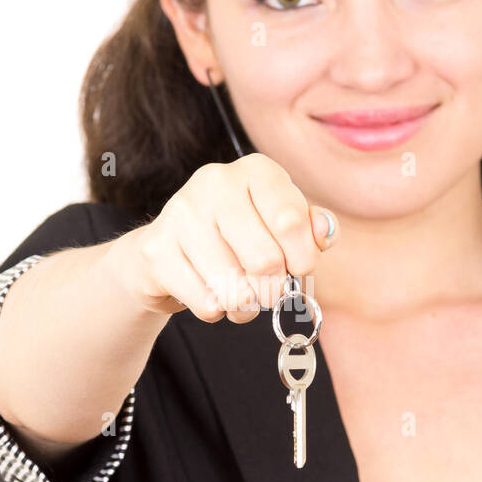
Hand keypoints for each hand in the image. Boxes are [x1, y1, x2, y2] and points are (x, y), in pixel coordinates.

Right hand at [115, 153, 337, 321]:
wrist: (168, 250)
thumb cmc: (239, 238)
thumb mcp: (281, 226)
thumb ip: (311, 229)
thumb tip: (325, 233)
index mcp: (255, 170)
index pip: (291, 222)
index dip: (303, 259)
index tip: (298, 267)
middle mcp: (215, 182)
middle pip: (265, 261)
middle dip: (275, 289)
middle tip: (269, 289)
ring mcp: (181, 214)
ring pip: (235, 288)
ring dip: (247, 307)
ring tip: (242, 296)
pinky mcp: (156, 250)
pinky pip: (207, 303)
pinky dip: (217, 311)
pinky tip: (211, 293)